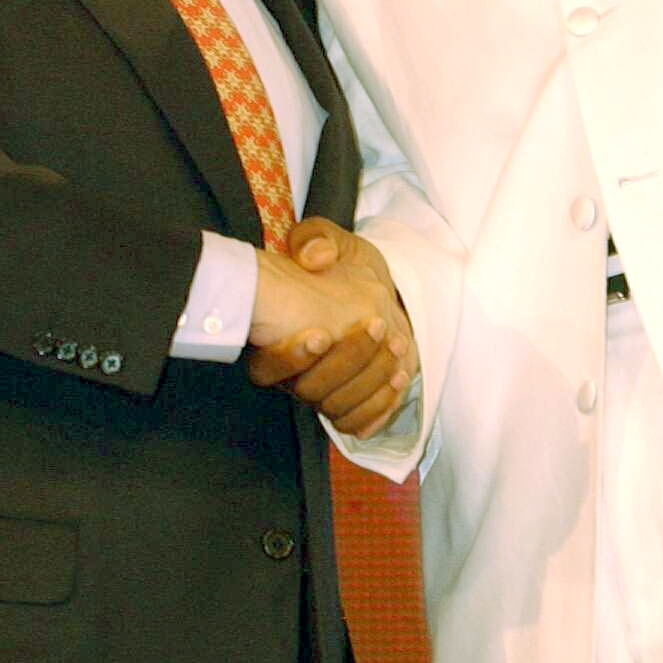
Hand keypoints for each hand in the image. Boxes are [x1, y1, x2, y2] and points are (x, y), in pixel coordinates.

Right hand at [246, 219, 417, 438]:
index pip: (266, 370)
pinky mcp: (350, 402)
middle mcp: (296, 372)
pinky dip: (377, 409)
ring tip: (396, 348)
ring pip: (337, 408)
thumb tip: (314, 258)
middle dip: (349, 360)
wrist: (362, 283)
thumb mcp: (325, 238)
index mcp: (278, 338)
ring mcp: (322, 390)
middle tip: (379, 327)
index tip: (321, 332)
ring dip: (369, 381)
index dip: (292, 359)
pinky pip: (356, 424)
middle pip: (310, 392)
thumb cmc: (339, 264)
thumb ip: (314, 238)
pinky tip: (397, 381)